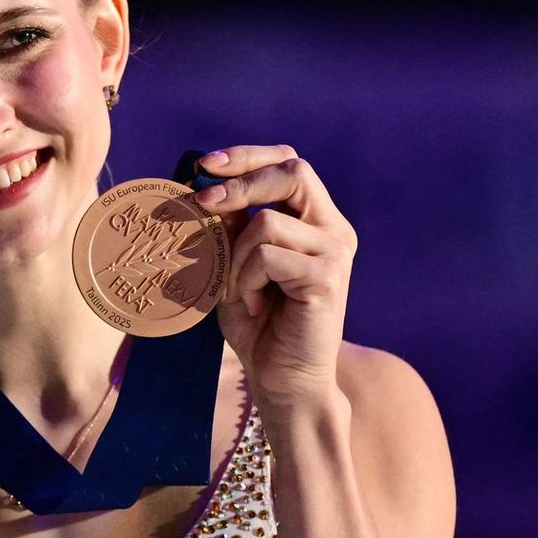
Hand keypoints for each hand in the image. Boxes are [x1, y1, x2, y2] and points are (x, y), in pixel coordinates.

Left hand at [190, 145, 357, 410]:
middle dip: (240, 182)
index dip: (248, 156)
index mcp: (316, 221)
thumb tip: (205, 181)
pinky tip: (254, 305)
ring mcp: (335, 253)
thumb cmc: (259, 324)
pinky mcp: (327, 278)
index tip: (206, 164)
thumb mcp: (236, 264)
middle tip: (202, 201)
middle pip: (293, 172)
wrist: (283, 380)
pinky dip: (247, 279)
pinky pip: (268, 256)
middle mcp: (334, 230)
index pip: (290, 164)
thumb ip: (231, 224)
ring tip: (239, 289)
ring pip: (269, 221)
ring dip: (237, 255)